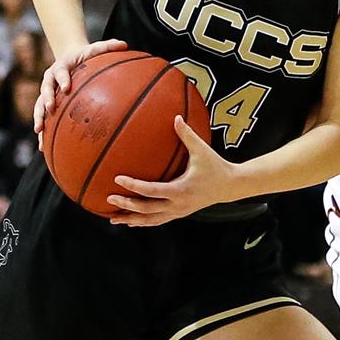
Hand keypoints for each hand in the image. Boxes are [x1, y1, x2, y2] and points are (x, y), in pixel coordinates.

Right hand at [35, 38, 128, 132]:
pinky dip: (42, 132)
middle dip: (46, 99)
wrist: (70, 58)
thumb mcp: (96, 49)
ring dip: (39, 117)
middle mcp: (50, 79)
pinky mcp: (47, 103)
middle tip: (50, 109)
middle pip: (45, 89)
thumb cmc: (86, 56)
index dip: (62, 79)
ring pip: (39, 105)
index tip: (66, 88)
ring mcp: (47, 92)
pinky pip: (43, 117)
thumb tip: (125, 44)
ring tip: (39, 131)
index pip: (60, 71)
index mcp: (61, 65)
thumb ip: (108, 46)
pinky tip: (42, 147)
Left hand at [109, 118, 238, 226]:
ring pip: (150, 220)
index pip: (152, 190)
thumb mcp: (202, 150)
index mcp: (180, 189)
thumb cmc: (216, 166)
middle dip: (127, 206)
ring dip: (131, 219)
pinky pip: (157, 220)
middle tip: (109, 198)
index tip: (118, 179)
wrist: (230, 186)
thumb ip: (187, 134)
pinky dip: (143, 222)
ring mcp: (178, 212)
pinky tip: (131, 221)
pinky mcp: (179, 214)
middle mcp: (178, 204)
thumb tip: (176, 117)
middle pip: (147, 209)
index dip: (133, 186)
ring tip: (113, 218)